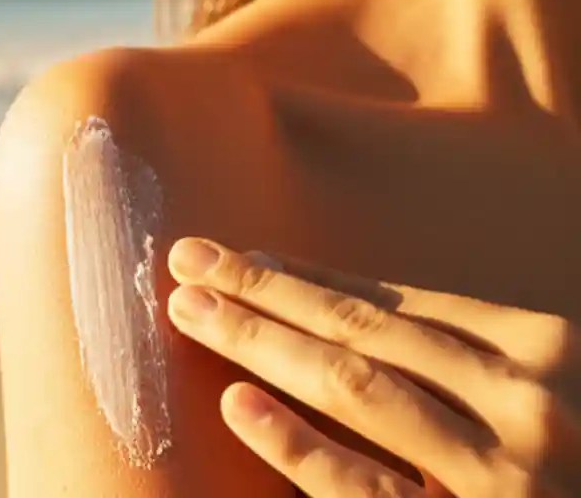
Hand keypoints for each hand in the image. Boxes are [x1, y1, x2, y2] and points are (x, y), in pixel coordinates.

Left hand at [164, 238, 580, 496]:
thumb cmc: (578, 457)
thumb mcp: (546, 390)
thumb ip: (467, 357)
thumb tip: (336, 308)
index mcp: (542, 349)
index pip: (398, 302)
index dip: (308, 277)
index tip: (239, 256)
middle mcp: (520, 402)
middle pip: (360, 330)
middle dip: (264, 291)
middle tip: (189, 261)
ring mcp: (492, 473)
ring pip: (352, 387)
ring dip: (259, 339)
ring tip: (191, 310)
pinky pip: (362, 486)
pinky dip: (295, 443)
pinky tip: (236, 403)